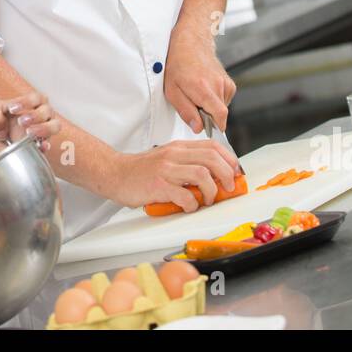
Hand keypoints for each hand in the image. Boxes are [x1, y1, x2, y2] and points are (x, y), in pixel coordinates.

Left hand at [0, 91, 60, 171]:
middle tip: (21, 121)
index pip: (37, 98)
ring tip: (29, 133)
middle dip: (36, 115)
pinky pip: (48, 145)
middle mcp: (40, 115)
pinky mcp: (40, 145)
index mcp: (30, 102)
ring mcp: (43, 130)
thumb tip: (1, 125)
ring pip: (55, 126)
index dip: (27, 102)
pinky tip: (37, 147)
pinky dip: (44, 146)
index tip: (12, 108)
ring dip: (44, 128)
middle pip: (48, 111)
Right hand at [109, 140, 238, 211]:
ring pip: (202, 174)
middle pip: (211, 159)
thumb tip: (213, 177)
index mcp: (178, 148)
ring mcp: (166, 169)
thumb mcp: (167, 159)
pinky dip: (192, 203)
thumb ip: (187, 164)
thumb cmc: (141, 170)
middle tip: (228, 188)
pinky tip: (189, 206)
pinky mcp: (158, 185)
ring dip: (211, 190)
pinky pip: (184, 195)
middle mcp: (174, 155)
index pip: (212, 146)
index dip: (229, 159)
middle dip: (227, 174)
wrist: (115, 173)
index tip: (236, 171)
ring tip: (208, 199)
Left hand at [163, 29, 236, 132]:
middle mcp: (218, 85)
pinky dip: (215, 100)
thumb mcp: (172, 91)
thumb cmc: (178, 65)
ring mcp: (226, 83)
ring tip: (197, 94)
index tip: (206, 127)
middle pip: (219, 114)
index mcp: (203, 87)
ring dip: (210, 107)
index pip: (220, 115)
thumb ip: (186, 111)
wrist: (191, 44)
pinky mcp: (230, 83)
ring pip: (221, 107)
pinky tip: (205, 90)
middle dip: (207, 115)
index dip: (215, 126)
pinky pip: (224, 100)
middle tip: (193, 104)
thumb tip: (198, 127)